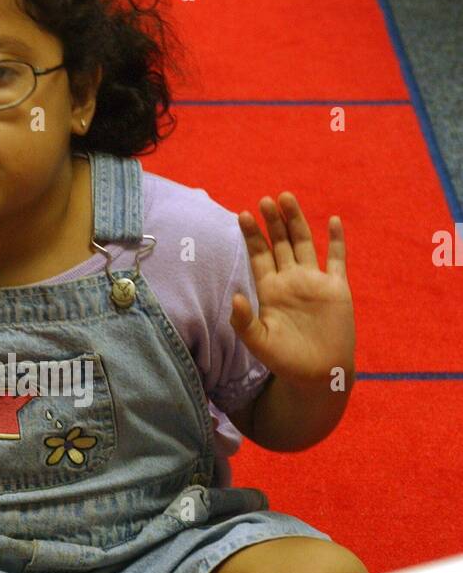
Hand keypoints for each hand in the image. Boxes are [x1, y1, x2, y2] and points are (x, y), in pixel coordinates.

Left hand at [230, 193, 354, 383]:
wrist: (318, 374)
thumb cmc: (285, 361)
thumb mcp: (259, 343)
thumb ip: (244, 322)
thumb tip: (236, 297)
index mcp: (270, 290)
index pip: (259, 256)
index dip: (252, 235)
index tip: (242, 215)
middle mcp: (291, 280)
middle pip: (280, 243)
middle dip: (273, 221)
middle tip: (266, 200)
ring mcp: (314, 282)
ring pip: (304, 243)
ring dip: (296, 221)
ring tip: (287, 198)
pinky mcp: (336, 288)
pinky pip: (337, 259)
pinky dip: (337, 240)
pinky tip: (333, 220)